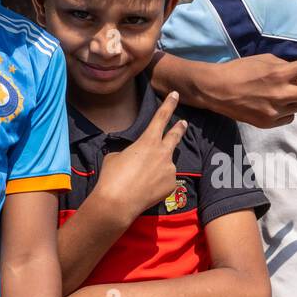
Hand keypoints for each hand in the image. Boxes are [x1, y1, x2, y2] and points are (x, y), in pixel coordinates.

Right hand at [93, 92, 187, 223]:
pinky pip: (166, 181)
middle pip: (174, 136)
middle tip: (183, 123)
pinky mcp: (172, 185)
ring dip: (157, 168)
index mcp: (148, 140)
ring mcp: (170, 169)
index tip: (175, 94)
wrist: (118, 202)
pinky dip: (158, 184)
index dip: (169, 105)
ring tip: (141, 178)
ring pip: (166, 164)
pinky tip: (146, 190)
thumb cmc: (112, 176)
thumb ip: (130, 152)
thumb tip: (134, 157)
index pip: (161, 117)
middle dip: (179, 128)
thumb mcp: (116, 156)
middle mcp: (163, 152)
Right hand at [207, 54, 296, 127]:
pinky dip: (284, 110)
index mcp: (279, 73)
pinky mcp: (268, 123)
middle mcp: (280, 93)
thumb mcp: (264, 60)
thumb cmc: (240, 70)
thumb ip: (287, 67)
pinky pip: (287, 117)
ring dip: (296, 98)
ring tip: (276, 93)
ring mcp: (275, 110)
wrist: (215, 90)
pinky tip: (268, 104)